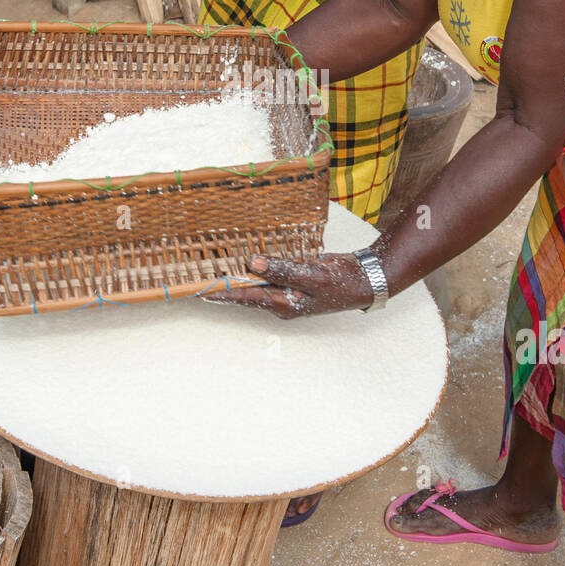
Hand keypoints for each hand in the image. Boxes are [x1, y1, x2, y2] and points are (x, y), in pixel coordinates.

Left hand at [203, 251, 374, 318]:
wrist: (364, 279)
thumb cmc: (342, 282)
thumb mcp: (312, 276)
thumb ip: (282, 270)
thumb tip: (252, 264)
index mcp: (283, 305)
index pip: (245, 298)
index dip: (222, 293)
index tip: (200, 290)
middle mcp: (281, 301)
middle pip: (246, 293)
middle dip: (225, 287)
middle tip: (200, 279)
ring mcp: (287, 292)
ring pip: (257, 283)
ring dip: (239, 276)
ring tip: (216, 269)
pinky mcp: (293, 280)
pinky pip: (270, 275)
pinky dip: (257, 268)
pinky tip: (246, 261)